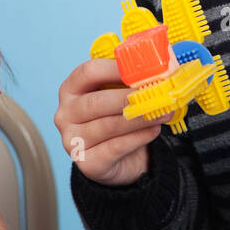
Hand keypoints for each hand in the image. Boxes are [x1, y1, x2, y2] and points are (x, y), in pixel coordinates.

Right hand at [54, 59, 174, 186]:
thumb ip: (131, 80)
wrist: (121, 158)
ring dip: (140, 118)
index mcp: (71, 89)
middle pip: (96, 102)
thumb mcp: (121, 94)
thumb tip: (158, 66)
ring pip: (108, 126)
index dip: (115, 68)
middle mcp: (65, 115)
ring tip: (163, 112)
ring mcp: (72, 141)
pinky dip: (138, 137)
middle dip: (129, 98)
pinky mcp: (87, 163)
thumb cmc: (119, 117)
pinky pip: (115, 148)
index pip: (88, 72)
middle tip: (157, 93)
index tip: (142, 68)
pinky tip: (154, 130)